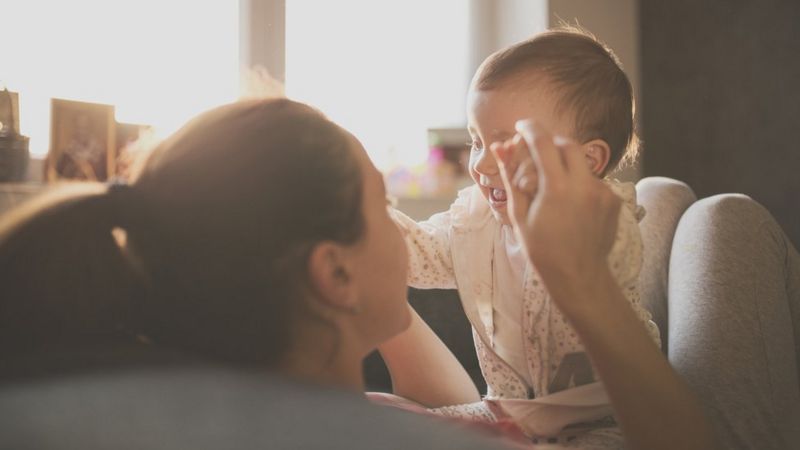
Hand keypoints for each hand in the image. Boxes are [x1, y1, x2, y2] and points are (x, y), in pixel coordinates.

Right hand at [490, 120, 620, 306]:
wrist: (578, 276)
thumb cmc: (542, 249)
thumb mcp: (519, 214)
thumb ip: (511, 176)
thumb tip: (500, 148)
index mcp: (557, 188)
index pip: (543, 142)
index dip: (530, 128)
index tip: (521, 126)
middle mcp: (584, 185)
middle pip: (567, 143)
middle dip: (550, 142)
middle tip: (535, 153)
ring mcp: (602, 192)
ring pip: (581, 162)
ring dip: (564, 165)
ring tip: (551, 189)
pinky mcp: (613, 200)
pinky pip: (592, 180)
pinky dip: (578, 183)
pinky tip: (568, 205)